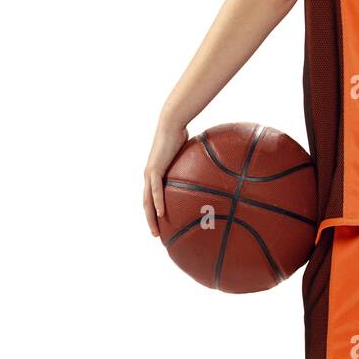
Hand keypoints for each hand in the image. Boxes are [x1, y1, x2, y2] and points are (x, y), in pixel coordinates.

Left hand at [143, 118, 188, 236]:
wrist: (172, 124)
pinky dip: (157, 203)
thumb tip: (211, 167)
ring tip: (156, 231)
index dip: (155, 210)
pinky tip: (160, 214)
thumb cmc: (180, 134)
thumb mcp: (188, 153)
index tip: (161, 223)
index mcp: (156, 174)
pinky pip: (155, 191)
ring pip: (147, 201)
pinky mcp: (153, 170)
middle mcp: (149, 176)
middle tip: (156, 234)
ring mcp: (149, 174)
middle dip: (150, 220)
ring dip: (151, 217)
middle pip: (147, 204)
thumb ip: (195, 163)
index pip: (152, 197)